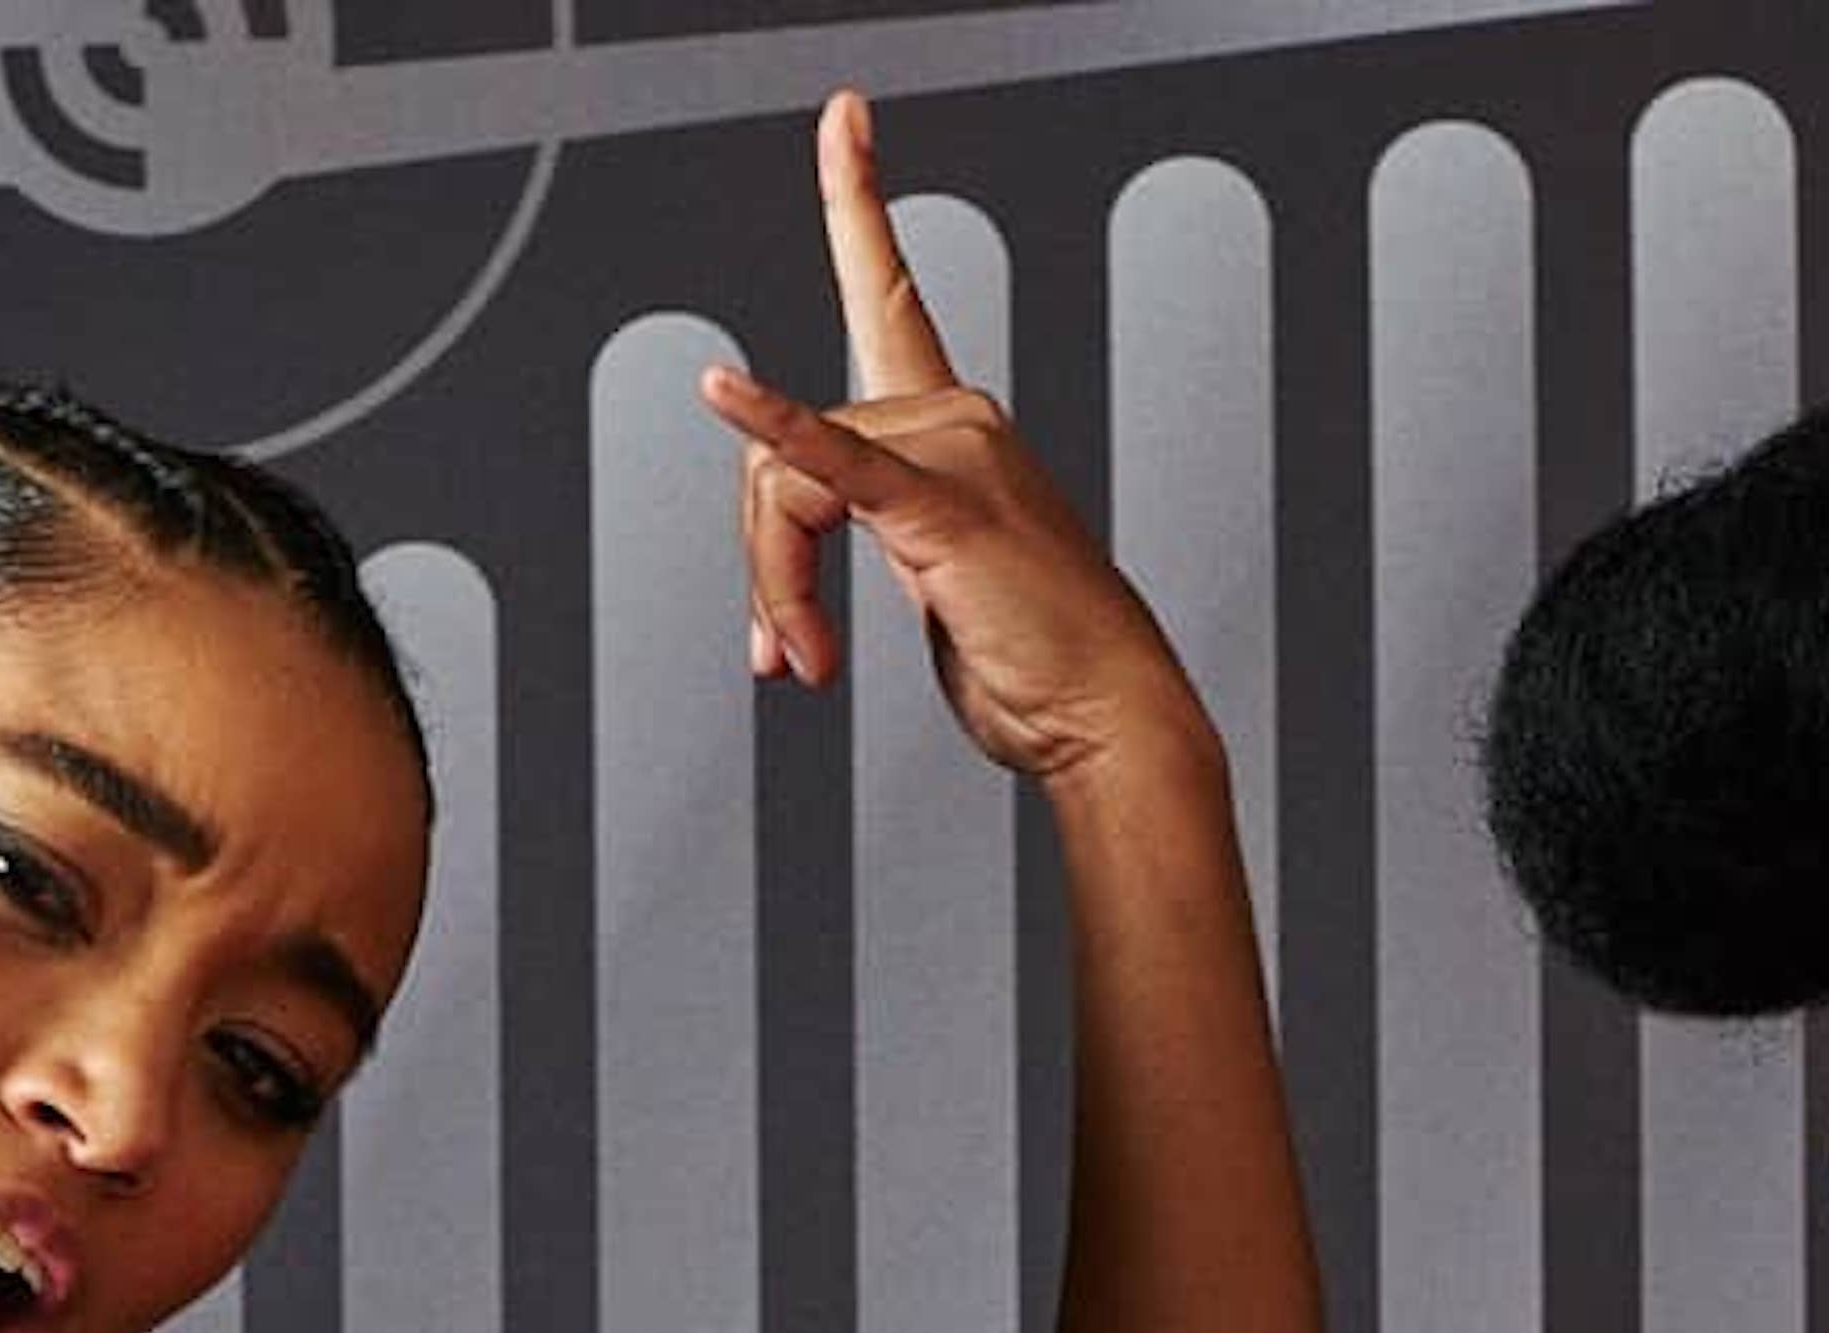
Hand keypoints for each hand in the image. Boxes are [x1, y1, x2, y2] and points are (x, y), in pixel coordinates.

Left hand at [714, 91, 1205, 791]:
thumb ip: (872, 544)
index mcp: (953, 426)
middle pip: (783, 452)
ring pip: (787, 488)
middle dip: (764, 569)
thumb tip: (804, 564)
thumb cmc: (1036, 665)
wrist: (1107, 719)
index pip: (890, 293)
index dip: (860, 200)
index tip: (845, 116)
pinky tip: (721, 389)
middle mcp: (954, 416)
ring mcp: (953, 454)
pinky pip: (830, 462)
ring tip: (805, 666)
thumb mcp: (932, 587)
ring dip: (776, 591)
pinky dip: (770, 425)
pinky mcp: (939, 509)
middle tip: (784, 662)